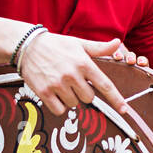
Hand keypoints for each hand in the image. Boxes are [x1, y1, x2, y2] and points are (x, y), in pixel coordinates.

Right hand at [18, 33, 135, 115]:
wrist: (27, 46)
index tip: (124, 110)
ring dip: (70, 98)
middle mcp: (72, 75)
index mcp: (84, 63)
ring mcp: (57, 84)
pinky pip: (59, 110)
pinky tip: (54, 93)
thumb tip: (118, 43)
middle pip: (88, 98)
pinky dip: (59, 105)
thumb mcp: (79, 43)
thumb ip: (99, 48)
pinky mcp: (44, 92)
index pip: (105, 85)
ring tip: (61, 84)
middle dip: (83, 92)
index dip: (116, 99)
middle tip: (73, 81)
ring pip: (74, 104)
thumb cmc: (56, 45)